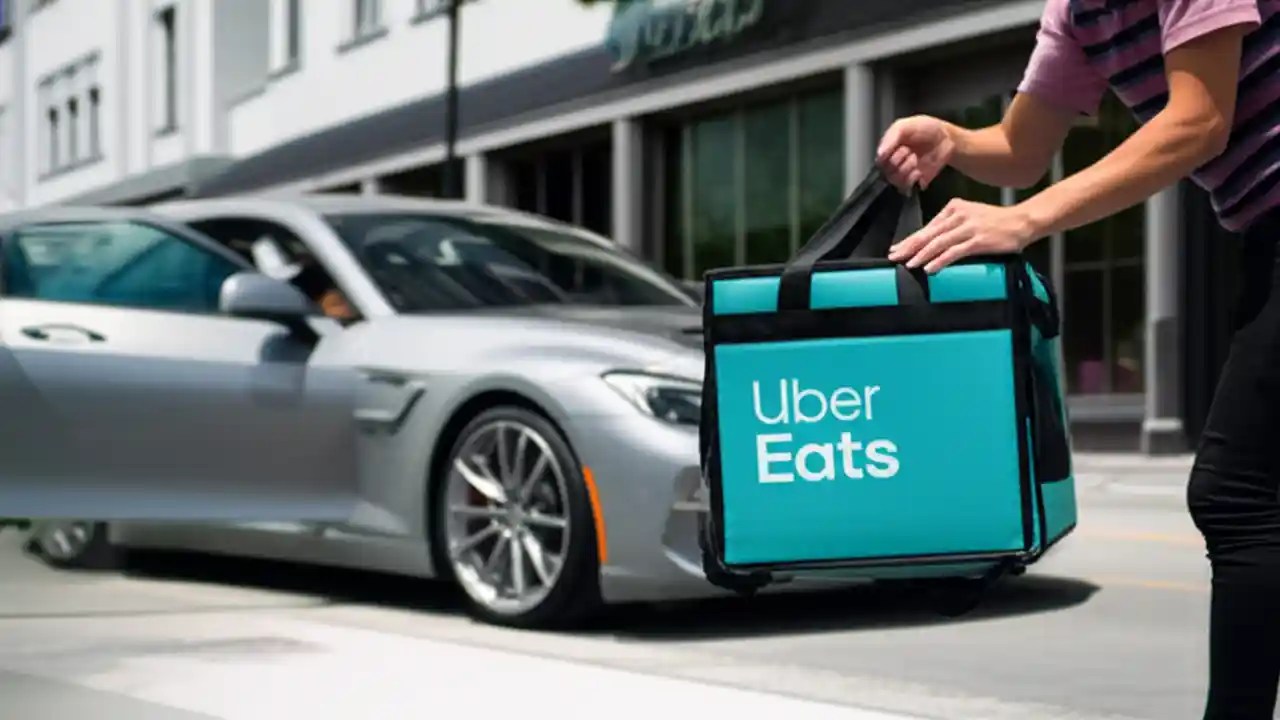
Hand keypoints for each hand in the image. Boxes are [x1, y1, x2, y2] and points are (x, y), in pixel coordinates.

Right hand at [876, 116, 955, 190]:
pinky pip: (905, 187)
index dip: (886, 155)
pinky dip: (910, 180)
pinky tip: (918, 171)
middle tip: (909, 150)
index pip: (879, 159)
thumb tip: (879, 154)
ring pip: (894, 179)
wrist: (947, 138)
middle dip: (897, 160)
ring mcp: (904, 172)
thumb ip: (890, 137)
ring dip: (905, 169)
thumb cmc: (926, 129)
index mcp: (889, 148)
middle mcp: (894, 162)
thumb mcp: (905, 125)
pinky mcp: (914, 181)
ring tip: (914, 160)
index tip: (898, 146)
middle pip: (885, 171)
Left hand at [887, 199, 1039, 273]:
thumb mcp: (970, 217)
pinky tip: (930, 268)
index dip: (910, 239)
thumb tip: (929, 243)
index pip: (927, 226)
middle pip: (928, 234)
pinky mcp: (978, 240)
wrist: (1022, 222)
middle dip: (909, 246)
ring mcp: (968, 227)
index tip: (896, 249)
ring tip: (909, 264)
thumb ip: (950, 226)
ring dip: (922, 255)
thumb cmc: (996, 222)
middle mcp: (959, 215)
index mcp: (954, 207)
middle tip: (894, 256)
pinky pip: (954, 252)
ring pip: (938, 243)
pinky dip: (940, 261)